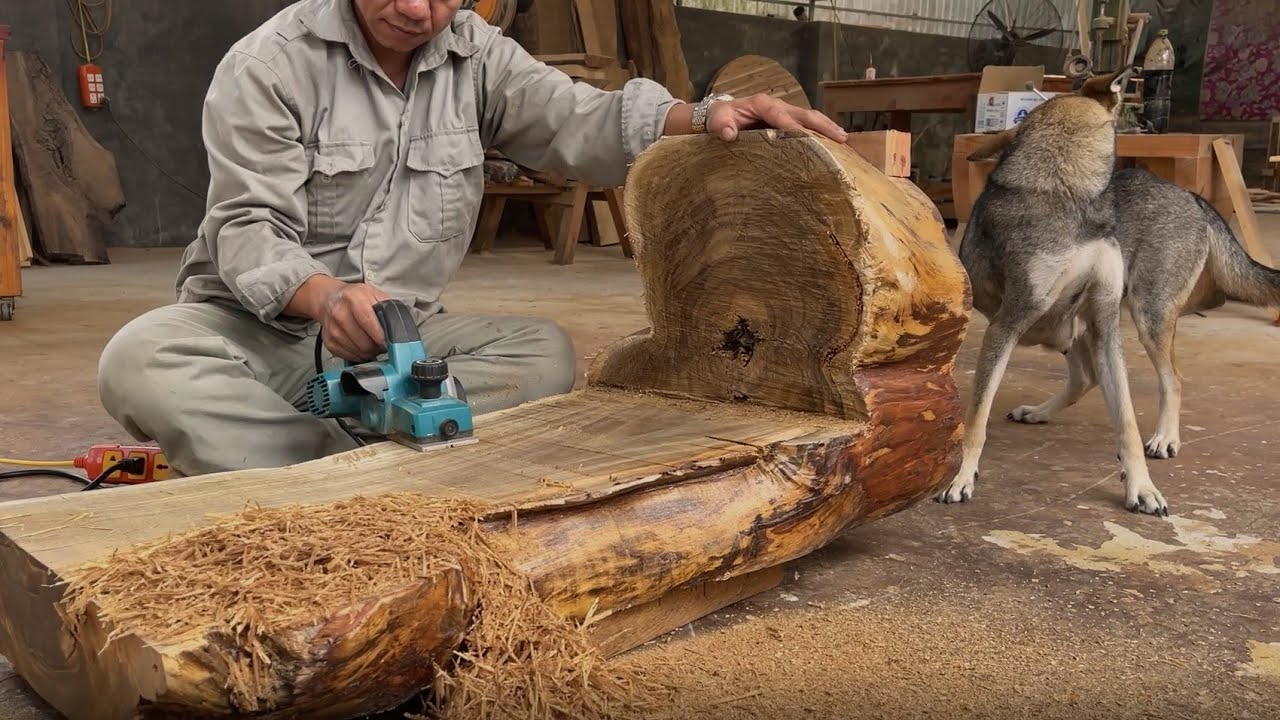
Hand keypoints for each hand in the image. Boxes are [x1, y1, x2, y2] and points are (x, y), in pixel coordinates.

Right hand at [286, 275, 391, 360]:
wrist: (328, 299)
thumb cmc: (355, 297)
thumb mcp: (374, 294)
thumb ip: (387, 308)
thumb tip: (399, 329)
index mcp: (354, 299)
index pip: (369, 323)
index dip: (381, 337)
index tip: (390, 343)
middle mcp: (340, 314)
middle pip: (365, 342)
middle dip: (378, 347)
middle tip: (383, 344)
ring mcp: (332, 329)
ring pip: (358, 352)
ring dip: (370, 352)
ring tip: (373, 344)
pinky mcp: (329, 342)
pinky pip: (349, 356)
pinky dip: (359, 355)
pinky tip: (362, 346)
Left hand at [708, 94, 847, 142]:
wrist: (721, 115)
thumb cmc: (720, 118)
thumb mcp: (717, 121)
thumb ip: (721, 126)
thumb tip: (729, 133)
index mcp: (761, 103)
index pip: (780, 114)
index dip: (793, 125)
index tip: (805, 136)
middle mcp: (777, 106)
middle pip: (803, 114)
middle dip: (821, 125)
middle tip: (840, 137)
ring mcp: (784, 113)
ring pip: (809, 119)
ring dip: (826, 128)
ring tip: (843, 139)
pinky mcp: (787, 122)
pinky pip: (806, 126)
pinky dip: (820, 133)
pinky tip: (832, 144)